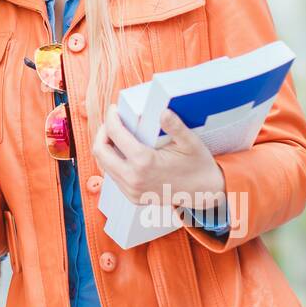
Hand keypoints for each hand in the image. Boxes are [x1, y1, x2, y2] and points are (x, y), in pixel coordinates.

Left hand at [92, 105, 224, 217]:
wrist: (205, 193)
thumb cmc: (198, 165)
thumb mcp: (190, 142)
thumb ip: (175, 126)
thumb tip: (163, 112)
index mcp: (144, 163)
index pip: (114, 134)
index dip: (111, 118)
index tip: (113, 109)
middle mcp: (133, 179)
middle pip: (100, 151)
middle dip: (102, 132)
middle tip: (112, 122)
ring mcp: (131, 191)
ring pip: (104, 165)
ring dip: (106, 147)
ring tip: (116, 134)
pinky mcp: (132, 197)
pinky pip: (113, 176)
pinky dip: (113, 161)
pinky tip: (124, 151)